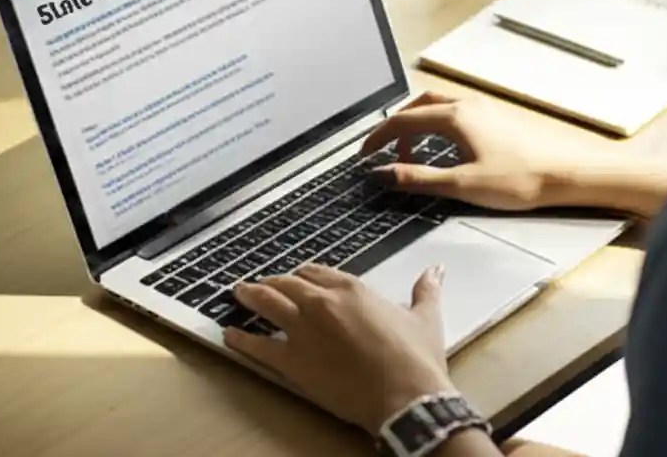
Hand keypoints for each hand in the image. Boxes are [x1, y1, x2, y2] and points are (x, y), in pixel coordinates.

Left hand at [224, 263, 452, 434]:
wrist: (405, 395)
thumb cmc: (415, 358)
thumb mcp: (426, 317)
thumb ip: (426, 290)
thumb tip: (436, 271)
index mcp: (352, 289)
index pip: (317, 272)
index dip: (304, 274)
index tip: (298, 277)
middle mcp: (322, 303)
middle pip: (287, 284)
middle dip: (272, 282)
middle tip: (261, 284)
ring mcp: (303, 330)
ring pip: (266, 304)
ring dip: (250, 296)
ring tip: (238, 294)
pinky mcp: (292, 361)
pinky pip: (257, 346)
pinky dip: (240, 339)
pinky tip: (229, 336)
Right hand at [361, 92, 584, 210]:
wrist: (569, 173)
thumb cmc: (522, 178)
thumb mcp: (461, 185)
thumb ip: (418, 179)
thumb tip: (382, 174)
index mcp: (455, 117)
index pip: (402, 121)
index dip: (377, 139)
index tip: (364, 156)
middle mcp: (468, 105)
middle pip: (418, 107)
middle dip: (395, 129)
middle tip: (383, 153)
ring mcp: (485, 110)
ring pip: (438, 108)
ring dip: (417, 126)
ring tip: (410, 155)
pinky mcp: (498, 119)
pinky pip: (456, 113)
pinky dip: (437, 127)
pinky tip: (444, 151)